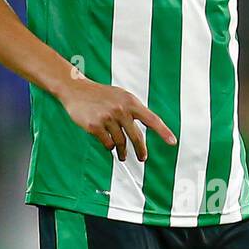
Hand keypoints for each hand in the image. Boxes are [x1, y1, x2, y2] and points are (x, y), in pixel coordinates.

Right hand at [56, 69, 176, 161]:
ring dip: (122, 152)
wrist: (76, 90)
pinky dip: (108, 146)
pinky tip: (107, 143)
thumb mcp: (121, 96)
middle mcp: (121, 110)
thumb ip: (134, 110)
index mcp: (130, 102)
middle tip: (142, 158)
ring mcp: (108, 118)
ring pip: (120, 142)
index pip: (152, 119)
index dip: (163, 132)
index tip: (172, 142)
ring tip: (122, 156)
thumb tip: (147, 127)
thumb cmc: (101, 95)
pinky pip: (107, 143)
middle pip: (136, 137)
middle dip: (141, 151)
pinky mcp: (95, 126)